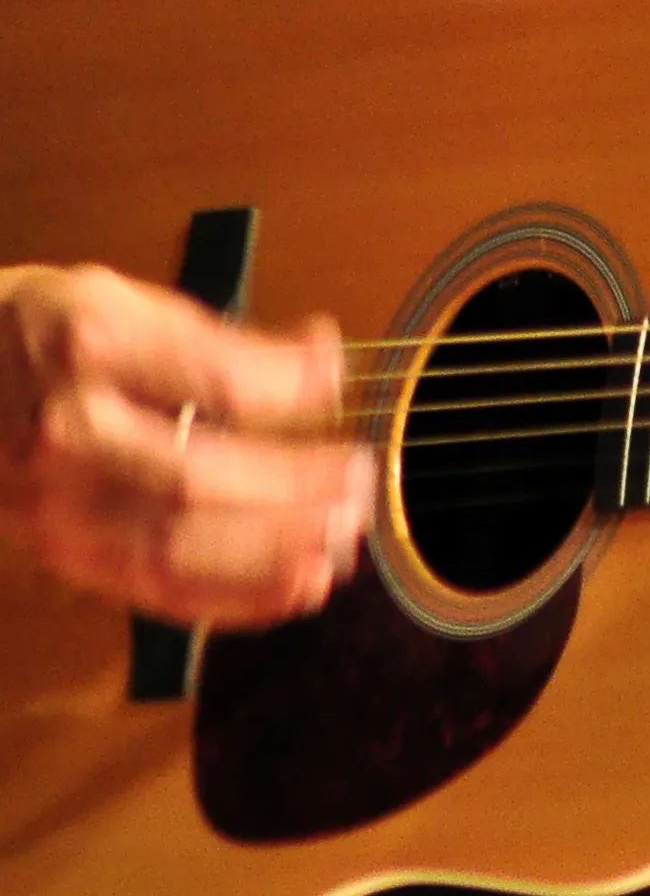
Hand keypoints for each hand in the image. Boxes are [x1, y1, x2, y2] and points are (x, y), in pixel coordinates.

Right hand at [0, 263, 373, 625]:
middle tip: (359, 480)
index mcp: (91, 348)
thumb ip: (220, 336)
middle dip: (291, 489)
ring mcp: (59, 504)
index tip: (339, 378)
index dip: (289, 386)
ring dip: (271, 555)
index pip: (209, 379)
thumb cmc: (44, 331)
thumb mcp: (122, 297)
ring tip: (339, 544)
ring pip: (174, 548)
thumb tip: (322, 354)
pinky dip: (233, 598)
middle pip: (193, 477)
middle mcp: (69, 432)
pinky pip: (153, 591)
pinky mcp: (63, 554)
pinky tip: (295, 586)